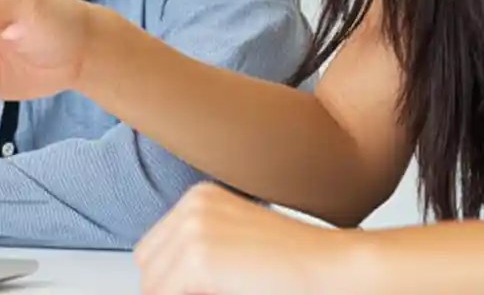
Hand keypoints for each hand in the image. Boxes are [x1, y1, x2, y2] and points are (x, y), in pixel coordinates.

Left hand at [134, 182, 349, 294]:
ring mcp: (194, 231)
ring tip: (222, 292)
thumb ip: (203, 253)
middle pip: (148, 262)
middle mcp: (192, 207)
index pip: (155, 246)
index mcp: (200, 197)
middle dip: (167, 287)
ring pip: (154, 283)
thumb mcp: (239, 243)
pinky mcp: (200, 260)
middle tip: (203, 293)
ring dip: (179, 294)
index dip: (167, 278)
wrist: (335, 267)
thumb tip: (164, 281)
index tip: (188, 290)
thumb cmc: (300, 262)